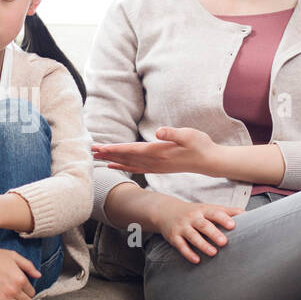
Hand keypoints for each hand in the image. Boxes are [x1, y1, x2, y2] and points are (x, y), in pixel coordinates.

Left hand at [91, 126, 220, 175]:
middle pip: (125, 157)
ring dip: (111, 159)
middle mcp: (154, 161)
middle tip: (90, 150)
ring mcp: (155, 165)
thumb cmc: (200, 145)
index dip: (116, 148)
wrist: (209, 161)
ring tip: (96, 156)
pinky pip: (134, 167)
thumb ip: (173, 133)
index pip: (132, 150)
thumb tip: (159, 132)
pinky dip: (122, 166)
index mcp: (158, 151)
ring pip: (128, 162)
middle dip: (108, 153)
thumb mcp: (189, 135)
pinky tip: (112, 166)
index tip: (101, 148)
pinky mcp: (157, 167)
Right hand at [148, 195, 244, 263]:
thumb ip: (226, 211)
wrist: (165, 211)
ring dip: (203, 245)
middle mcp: (192, 217)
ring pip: (192, 236)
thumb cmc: (193, 212)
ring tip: (213, 253)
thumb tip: (246, 213)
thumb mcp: (207, 208)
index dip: (223, 219)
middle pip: (203, 225)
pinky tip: (197, 260)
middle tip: (224, 242)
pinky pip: (181, 246)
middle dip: (214, 234)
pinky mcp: (174, 237)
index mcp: (203, 210)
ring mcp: (182, 227)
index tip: (233, 225)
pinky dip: (188, 253)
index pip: (214, 213)